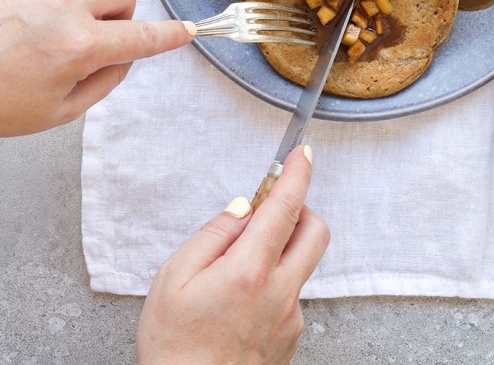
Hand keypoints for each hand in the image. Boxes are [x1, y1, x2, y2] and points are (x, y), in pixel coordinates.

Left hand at [0, 0, 193, 135]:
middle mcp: (60, 8)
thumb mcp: (54, 112)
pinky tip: (18, 26)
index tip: (184, 30)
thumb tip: (125, 57)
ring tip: (41, 35)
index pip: (140, 37)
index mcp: (77, 47)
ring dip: (75, 4)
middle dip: (120, 9)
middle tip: (99, 32)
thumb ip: (101, 83)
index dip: (168, 35)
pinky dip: (42, 1)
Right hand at [137, 145, 329, 364]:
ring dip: (281, 250)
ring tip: (234, 272)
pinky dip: (273, 283)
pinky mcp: (290, 339)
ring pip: (301, 264)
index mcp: (250, 271)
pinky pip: (290, 295)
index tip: (303, 153)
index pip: (286, 207)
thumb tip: (243, 209)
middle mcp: (280, 293)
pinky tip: (238, 304)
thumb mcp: (174, 279)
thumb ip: (213, 234)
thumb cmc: (173, 349)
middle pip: (315, 231)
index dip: (297, 173)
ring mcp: (289, 318)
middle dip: (298, 210)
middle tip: (268, 212)